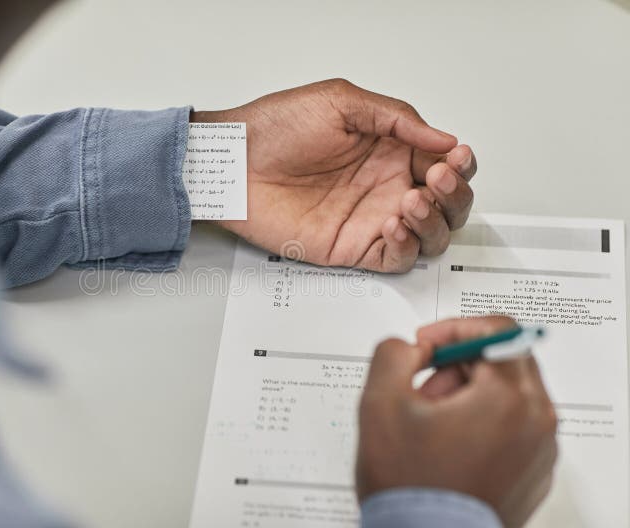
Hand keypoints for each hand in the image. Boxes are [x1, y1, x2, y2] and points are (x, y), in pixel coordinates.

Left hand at [192, 79, 475, 271]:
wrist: (235, 164)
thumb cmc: (275, 128)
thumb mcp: (341, 102)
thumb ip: (397, 118)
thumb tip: (444, 139)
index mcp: (389, 149)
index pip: (444, 162)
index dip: (460, 163)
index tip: (455, 157)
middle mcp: (386, 185)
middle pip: (448, 202)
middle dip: (456, 193)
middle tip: (438, 179)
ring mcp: (371, 218)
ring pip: (431, 234)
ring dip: (436, 221)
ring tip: (413, 200)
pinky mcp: (352, 247)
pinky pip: (397, 258)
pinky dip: (407, 246)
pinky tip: (395, 224)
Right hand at [357, 316, 557, 527]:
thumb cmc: (411, 488)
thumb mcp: (381, 404)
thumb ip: (392, 354)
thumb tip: (410, 347)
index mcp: (509, 399)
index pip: (497, 330)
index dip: (453, 328)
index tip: (428, 345)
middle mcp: (537, 422)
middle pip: (503, 362)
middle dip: (457, 365)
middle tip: (422, 387)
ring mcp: (539, 452)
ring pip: (508, 396)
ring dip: (467, 394)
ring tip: (428, 423)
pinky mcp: (533, 474)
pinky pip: (513, 428)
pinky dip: (481, 423)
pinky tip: (445, 446)